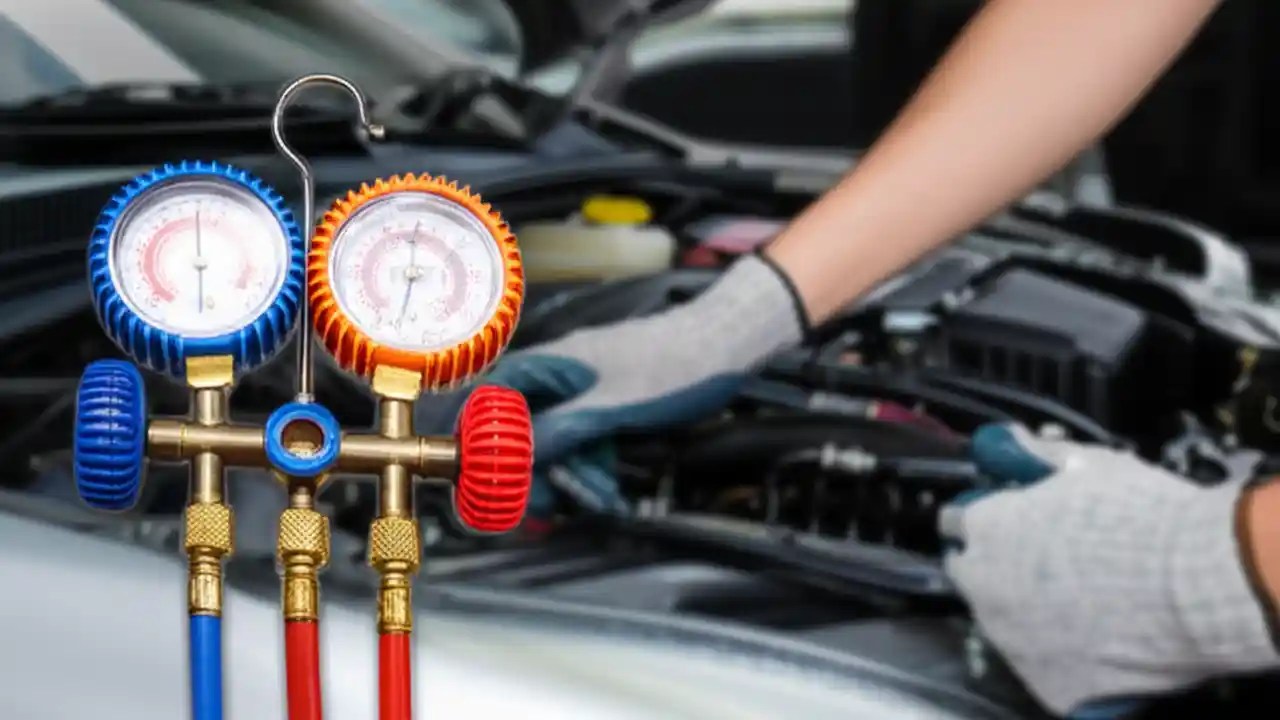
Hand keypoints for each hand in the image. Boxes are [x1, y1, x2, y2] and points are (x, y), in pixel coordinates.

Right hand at [485, 254, 805, 517]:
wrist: (727, 345)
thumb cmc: (674, 367)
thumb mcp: (613, 407)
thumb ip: (562, 431)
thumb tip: (515, 456)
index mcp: (555, 363)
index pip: (496, 394)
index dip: (482, 433)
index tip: (481, 471)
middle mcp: (565, 373)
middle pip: (527, 426)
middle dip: (536, 469)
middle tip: (543, 507)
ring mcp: (589, 387)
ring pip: (561, 438)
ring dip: (572, 474)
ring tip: (597, 499)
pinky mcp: (611, 401)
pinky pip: (587, 438)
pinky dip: (594, 465)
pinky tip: (609, 490)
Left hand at [940, 424, 1278, 717]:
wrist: (1196, 584)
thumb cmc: (1140, 512)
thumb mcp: (1088, 465)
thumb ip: (1036, 455)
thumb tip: (1005, 440)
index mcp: (986, 527)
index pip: (956, 522)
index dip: (984, 517)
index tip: (1009, 518)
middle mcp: (983, 585)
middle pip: (970, 574)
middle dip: (994, 565)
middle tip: (1045, 561)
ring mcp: (1010, 640)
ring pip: (1002, 623)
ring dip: (1023, 610)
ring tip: (1077, 602)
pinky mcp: (1044, 684)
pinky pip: (1041, 669)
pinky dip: (1059, 656)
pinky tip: (1093, 642)